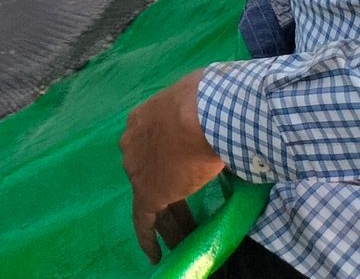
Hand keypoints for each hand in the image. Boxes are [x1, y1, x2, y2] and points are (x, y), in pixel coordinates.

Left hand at [121, 70, 223, 263]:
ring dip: (168, 222)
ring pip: (151, 201)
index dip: (168, 166)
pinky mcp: (147, 193)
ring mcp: (138, 169)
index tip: (179, 177)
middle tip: (184, 215)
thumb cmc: (208, 104)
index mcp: (143, 119)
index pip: (154, 148)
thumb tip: (226, 127)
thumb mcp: (197, 106)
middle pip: (151, 174)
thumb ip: (200, 120)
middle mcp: (133, 144)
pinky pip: (144, 220)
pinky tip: (156, 255)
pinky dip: (148, 238)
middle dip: (168, 195)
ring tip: (180, 241)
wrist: (202, 114)